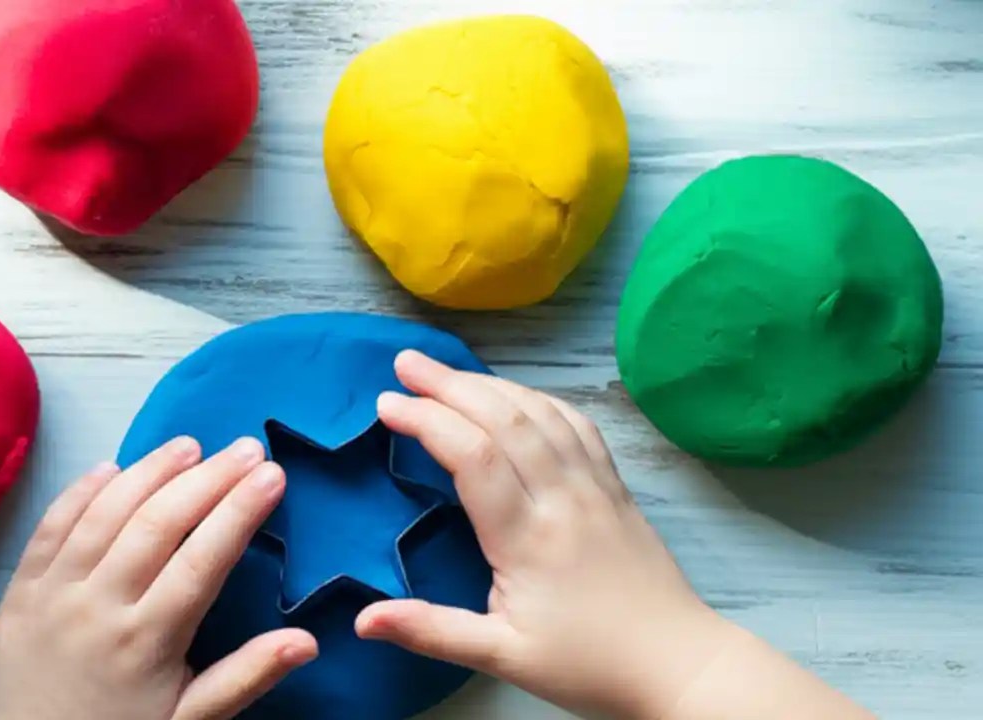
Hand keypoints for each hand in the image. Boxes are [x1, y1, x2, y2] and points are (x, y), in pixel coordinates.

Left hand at [0, 437, 317, 719]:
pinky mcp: (20, 590)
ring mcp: (54, 594)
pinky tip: (112, 467)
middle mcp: (99, 607)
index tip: (272, 475)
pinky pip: (51, 526)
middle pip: (158, 524)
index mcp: (146, 642)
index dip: (240, 511)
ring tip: (190, 446)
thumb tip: (306, 641)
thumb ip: (244, 677)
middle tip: (246, 447)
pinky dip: (81, 491)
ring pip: (106, 513)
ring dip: (150, 471)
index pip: (202, 559)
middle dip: (209, 478)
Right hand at [357, 350, 731, 718]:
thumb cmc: (588, 666)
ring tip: (449, 371)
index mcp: (528, 538)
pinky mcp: (617, 488)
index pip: (473, 457)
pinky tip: (518, 394)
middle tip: (405, 363)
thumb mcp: (503, 658)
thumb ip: (432, 632)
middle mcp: (563, 498)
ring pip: (541, 413)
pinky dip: (539, 398)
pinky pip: (577, 425)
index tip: (386, 405)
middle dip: (450, 384)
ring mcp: (595, 487)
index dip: (427, 421)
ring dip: (491, 383)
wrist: (678, 666)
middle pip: (504, 419)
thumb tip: (363, 620)